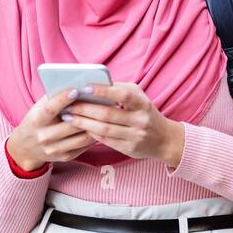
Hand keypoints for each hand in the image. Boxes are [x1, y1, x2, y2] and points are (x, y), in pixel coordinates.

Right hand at [8, 87, 98, 169]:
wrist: (25, 147)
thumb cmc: (37, 120)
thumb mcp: (39, 108)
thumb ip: (53, 97)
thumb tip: (77, 84)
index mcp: (36, 121)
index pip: (50, 109)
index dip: (63, 99)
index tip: (76, 89)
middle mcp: (44, 136)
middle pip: (72, 124)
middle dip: (88, 113)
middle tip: (103, 101)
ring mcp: (55, 149)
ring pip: (83, 136)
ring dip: (96, 125)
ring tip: (107, 113)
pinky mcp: (65, 156)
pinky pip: (86, 145)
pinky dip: (95, 135)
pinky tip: (103, 126)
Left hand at [61, 82, 185, 167]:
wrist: (165, 139)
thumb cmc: (146, 114)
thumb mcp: (140, 99)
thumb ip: (120, 91)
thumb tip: (94, 83)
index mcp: (143, 104)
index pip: (123, 95)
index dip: (104, 91)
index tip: (84, 88)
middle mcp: (141, 120)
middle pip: (108, 114)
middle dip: (84, 109)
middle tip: (68, 105)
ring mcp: (136, 136)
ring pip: (103, 129)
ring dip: (83, 122)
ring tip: (68, 117)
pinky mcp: (129, 148)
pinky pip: (105, 140)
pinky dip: (90, 133)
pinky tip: (80, 127)